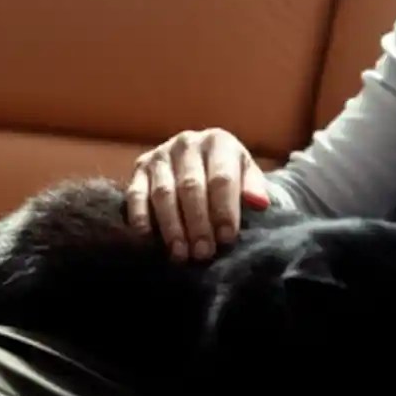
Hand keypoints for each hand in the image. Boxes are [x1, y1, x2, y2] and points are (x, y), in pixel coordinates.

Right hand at [127, 128, 270, 261]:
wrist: (202, 160)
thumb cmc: (228, 173)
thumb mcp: (246, 175)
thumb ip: (253, 188)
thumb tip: (259, 203)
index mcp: (219, 141)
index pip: (221, 178)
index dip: (224, 210)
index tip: (227, 238)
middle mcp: (187, 143)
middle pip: (191, 187)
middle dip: (198, 223)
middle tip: (204, 253)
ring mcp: (161, 154)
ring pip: (164, 193)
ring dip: (172, 227)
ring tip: (181, 254)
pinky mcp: (141, 167)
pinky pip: (136, 194)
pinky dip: (140, 216)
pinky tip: (147, 238)